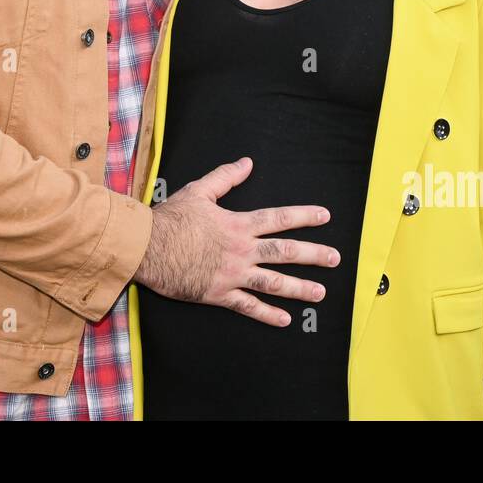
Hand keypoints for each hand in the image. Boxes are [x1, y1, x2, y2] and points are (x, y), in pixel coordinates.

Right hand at [133, 156, 338, 326]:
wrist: (147, 246)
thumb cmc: (171, 218)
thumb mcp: (199, 190)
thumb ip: (225, 176)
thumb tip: (247, 163)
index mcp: (239, 224)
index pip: (279, 219)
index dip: (304, 217)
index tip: (325, 217)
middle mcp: (241, 250)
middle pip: (285, 253)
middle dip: (313, 255)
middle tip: (335, 259)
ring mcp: (232, 274)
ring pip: (273, 283)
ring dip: (299, 288)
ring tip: (320, 292)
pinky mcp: (219, 294)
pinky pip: (248, 307)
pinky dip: (267, 315)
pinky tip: (285, 319)